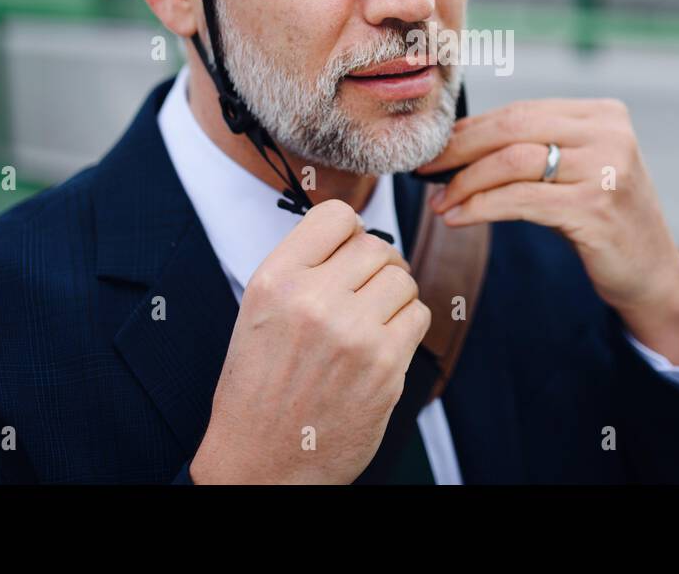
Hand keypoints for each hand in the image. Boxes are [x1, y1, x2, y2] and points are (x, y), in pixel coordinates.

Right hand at [190, 199, 430, 483]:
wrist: (260, 462)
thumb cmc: (259, 388)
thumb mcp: (260, 311)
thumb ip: (303, 267)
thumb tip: (355, 234)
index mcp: (276, 280)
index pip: (337, 216)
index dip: (349, 232)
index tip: (347, 252)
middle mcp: (313, 299)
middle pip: (376, 247)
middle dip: (376, 267)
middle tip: (363, 293)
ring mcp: (353, 333)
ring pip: (403, 279)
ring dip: (394, 296)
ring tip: (370, 322)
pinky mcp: (386, 365)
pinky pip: (418, 316)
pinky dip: (406, 326)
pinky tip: (381, 345)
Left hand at [417, 98, 678, 365]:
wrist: (653, 273)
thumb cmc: (604, 221)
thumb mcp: (577, 172)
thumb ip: (535, 149)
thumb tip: (457, 144)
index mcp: (603, 115)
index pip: (521, 111)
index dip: (471, 128)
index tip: (436, 147)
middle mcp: (609, 134)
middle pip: (513, 128)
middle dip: (460, 148)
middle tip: (425, 169)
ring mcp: (605, 169)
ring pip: (512, 162)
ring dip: (466, 182)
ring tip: (441, 202)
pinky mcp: (595, 207)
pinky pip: (520, 199)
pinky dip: (481, 206)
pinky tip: (460, 217)